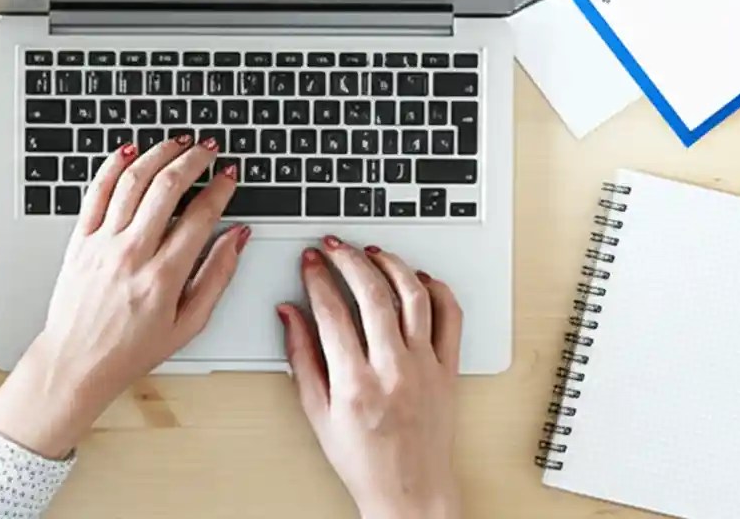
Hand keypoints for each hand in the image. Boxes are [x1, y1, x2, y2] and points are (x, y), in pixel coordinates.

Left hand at [0, 135, 248, 457]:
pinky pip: (96, 192)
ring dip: (158, 155)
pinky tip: (130, 152)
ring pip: (132, 181)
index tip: (229, 176)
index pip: (200, 216)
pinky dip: (113, 166)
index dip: (220, 189)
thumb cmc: (131, 350)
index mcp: (163, 278)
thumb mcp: (188, 324)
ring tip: (177, 143)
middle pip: (167, 188)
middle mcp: (131, 254)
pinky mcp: (80, 240)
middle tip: (208, 150)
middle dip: (193, 161)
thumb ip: (217, 276)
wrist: (76, 362)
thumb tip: (237, 238)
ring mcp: (102, 244)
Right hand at [278, 237, 463, 518]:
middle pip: (372, 294)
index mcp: (356, 383)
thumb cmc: (363, 460)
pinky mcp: (448, 369)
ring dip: (391, 264)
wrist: (410, 492)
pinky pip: (450, 317)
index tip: (310, 262)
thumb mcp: (317, 413)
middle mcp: (394, 370)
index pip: (332, 311)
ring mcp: (426, 367)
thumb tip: (289, 315)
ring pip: (414, 296)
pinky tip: (417, 278)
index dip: (317, 278)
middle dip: (349, 259)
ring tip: (372, 251)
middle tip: (335, 246)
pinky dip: (436, 289)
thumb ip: (302, 358)